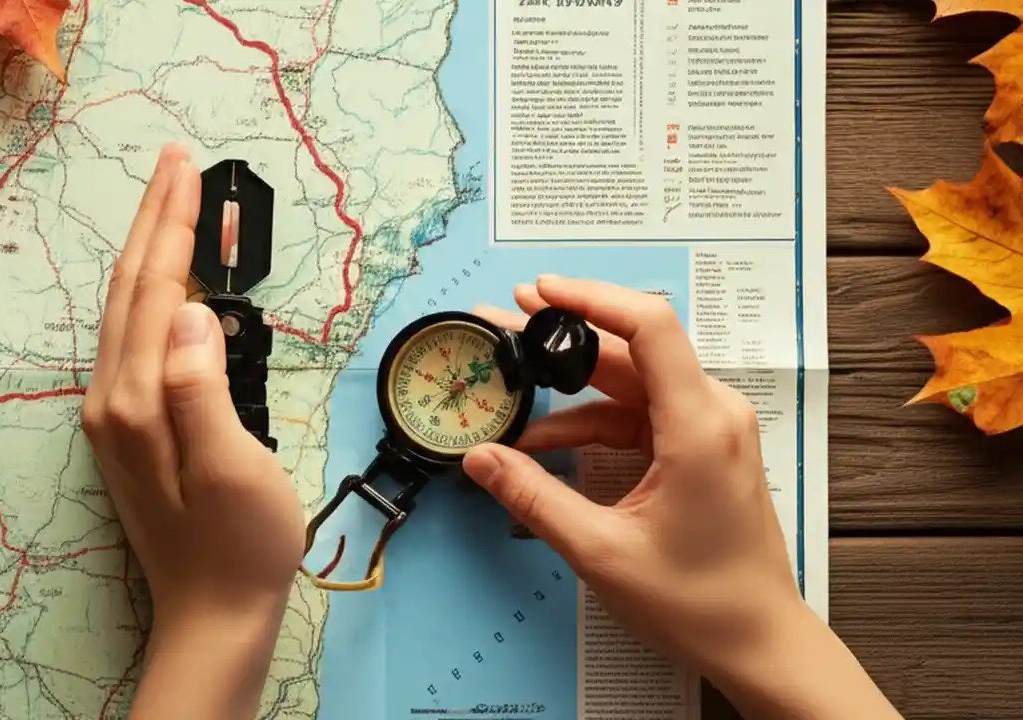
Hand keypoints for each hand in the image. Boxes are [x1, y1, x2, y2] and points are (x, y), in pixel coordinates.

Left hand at [81, 144, 303, 718]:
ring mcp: (116, 417)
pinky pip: (136, 341)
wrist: (213, 616)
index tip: (186, 166)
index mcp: (137, 401)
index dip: (172, 224)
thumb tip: (191, 312)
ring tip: (173, 207)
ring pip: (129, 312)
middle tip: (176, 163)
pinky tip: (170, 286)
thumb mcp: (233, 468)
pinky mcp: (129, 431)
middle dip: (153, 221)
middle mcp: (113, 400)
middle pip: (131, 289)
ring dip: (150, 253)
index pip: (154, 289)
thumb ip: (201, 387)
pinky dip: (152, 295)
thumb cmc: (240, 547)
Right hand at [467, 275, 899, 718]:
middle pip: (630, 350)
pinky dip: (592, 424)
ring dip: (570, 388)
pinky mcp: (700, 449)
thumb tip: (478, 456)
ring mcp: (710, 429)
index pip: (649, 327)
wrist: (759, 642)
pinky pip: (638, 416)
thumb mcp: (601, 551)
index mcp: (698, 425)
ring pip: (630, 384)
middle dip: (562, 337)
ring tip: (510, 386)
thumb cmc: (696, 602)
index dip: (591, 298)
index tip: (538, 290)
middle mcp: (712, 413)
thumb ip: (534, 497)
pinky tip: (544, 443)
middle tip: (501, 324)